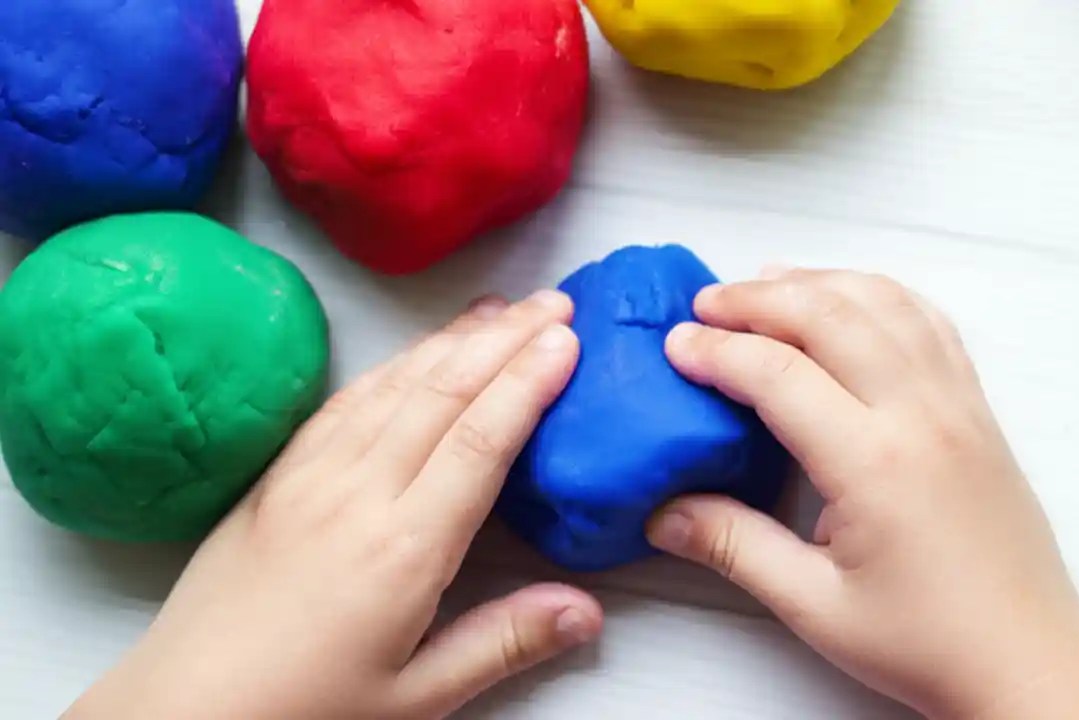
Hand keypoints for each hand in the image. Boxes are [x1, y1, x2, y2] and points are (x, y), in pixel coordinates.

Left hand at [67, 291, 602, 719]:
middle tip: (554, 302)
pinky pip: (345, 400)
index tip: (567, 337)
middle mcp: (358, 494)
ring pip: (394, 383)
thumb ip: (503, 644)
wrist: (183, 709)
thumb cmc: (301, 709)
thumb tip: (586, 611)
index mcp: (403, 549)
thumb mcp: (416, 697)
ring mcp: (312, 476)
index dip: (528, 380)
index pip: (480, 439)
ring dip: (453, 338)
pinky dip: (392, 363)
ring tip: (500, 308)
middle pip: (444, 392)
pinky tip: (417, 349)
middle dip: (504, 339)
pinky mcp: (278, 475)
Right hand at [648, 269, 1078, 719]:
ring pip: (884, 302)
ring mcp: (957, 403)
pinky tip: (849, 298)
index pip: (780, 374)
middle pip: (830, 314)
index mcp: (875, 464)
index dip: (718, 352)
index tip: (675, 348)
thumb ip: (734, 546)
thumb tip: (663, 513)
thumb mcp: (814, 605)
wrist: (1027, 659)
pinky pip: (928, 321)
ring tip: (764, 284)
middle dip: (757, 298)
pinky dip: (880, 294)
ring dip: (818, 282)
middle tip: (704, 306)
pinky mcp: (977, 408)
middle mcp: (921, 415)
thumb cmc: (928, 642)